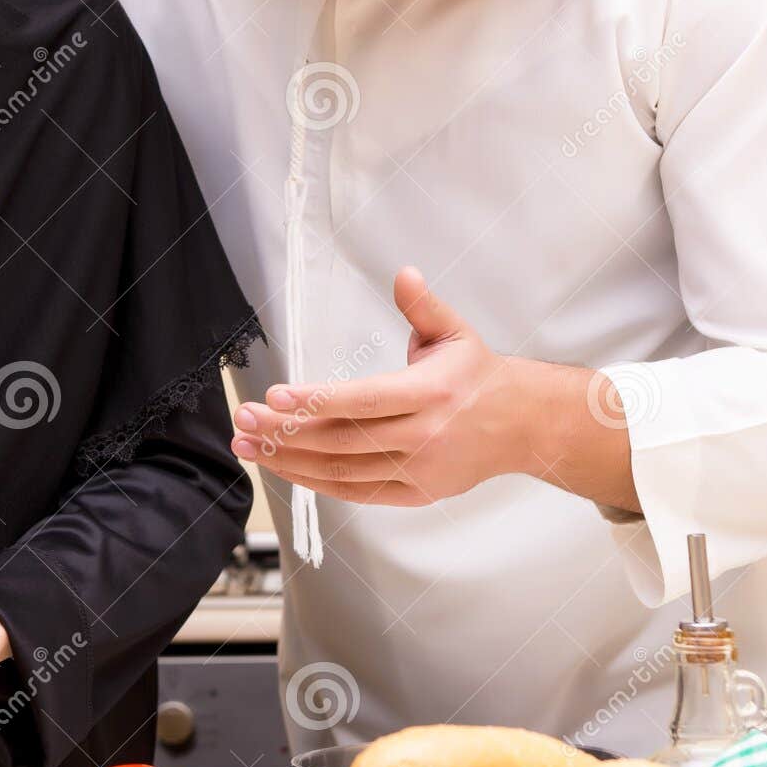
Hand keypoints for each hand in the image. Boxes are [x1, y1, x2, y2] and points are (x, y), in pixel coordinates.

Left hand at [231, 267, 637, 510]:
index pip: (363, 400)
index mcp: (429, 394)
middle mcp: (423, 436)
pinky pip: (356, 491)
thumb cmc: (477, 376)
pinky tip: (286, 467)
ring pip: (342, 470)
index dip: (316, 400)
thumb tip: (404, 273)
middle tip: (245, 420)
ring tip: (250, 445)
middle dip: (286, 431)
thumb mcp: (455, 333)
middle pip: (342, 438)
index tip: (275, 395)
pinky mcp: (413, 493)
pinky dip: (317, 482)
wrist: (522, 426)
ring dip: (291, 460)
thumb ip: (423, 306)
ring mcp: (417, 469)